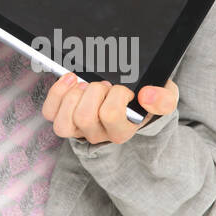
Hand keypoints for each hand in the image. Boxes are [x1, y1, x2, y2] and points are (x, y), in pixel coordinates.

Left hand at [42, 74, 179, 144]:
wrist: (134, 99)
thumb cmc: (146, 99)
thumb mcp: (165, 97)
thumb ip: (163, 99)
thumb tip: (147, 96)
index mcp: (123, 130)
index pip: (110, 115)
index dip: (115, 94)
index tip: (124, 89)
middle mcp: (99, 135)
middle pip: (83, 117)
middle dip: (93, 91)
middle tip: (104, 85)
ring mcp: (79, 129)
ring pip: (62, 123)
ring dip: (72, 96)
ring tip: (86, 85)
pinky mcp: (64, 119)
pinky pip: (50, 113)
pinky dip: (57, 94)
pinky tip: (70, 80)